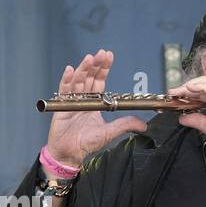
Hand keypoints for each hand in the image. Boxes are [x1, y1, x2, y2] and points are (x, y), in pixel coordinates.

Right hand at [43, 50, 147, 173]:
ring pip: (78, 81)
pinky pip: (63, 90)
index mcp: (95, 104)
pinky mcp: (61, 106)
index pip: (100, 82)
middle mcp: (83, 99)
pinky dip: (66, 80)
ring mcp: (72, 101)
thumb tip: (143, 124)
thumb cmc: (86, 144)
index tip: (109, 56)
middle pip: (89, 78)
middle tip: (102, 53)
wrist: (69, 153)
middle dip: (96, 65)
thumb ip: (124, 125)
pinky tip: (70, 69)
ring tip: (89, 58)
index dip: (104, 69)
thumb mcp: (109, 133)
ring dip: (83, 69)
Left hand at [169, 77, 205, 164]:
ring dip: (189, 86)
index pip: (198, 94)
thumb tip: (182, 118)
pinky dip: (200, 87)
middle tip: (172, 94)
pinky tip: (190, 89)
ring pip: (205, 84)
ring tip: (178, 92)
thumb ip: (197, 121)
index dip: (184, 94)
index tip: (172, 99)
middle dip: (183, 88)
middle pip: (199, 85)